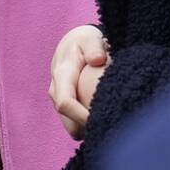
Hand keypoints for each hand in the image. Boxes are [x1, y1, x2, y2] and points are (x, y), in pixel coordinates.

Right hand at [49, 24, 109, 138]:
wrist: (72, 45)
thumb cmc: (86, 41)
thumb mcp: (90, 38)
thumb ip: (94, 47)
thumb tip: (98, 60)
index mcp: (61, 76)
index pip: (65, 103)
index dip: (82, 117)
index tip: (102, 121)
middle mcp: (56, 91)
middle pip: (69, 122)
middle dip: (89, 130)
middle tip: (114, 129)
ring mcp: (59, 101)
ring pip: (72, 128)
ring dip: (90, 131)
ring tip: (113, 127)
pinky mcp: (65, 108)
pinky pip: (76, 125)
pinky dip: (90, 127)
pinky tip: (108, 122)